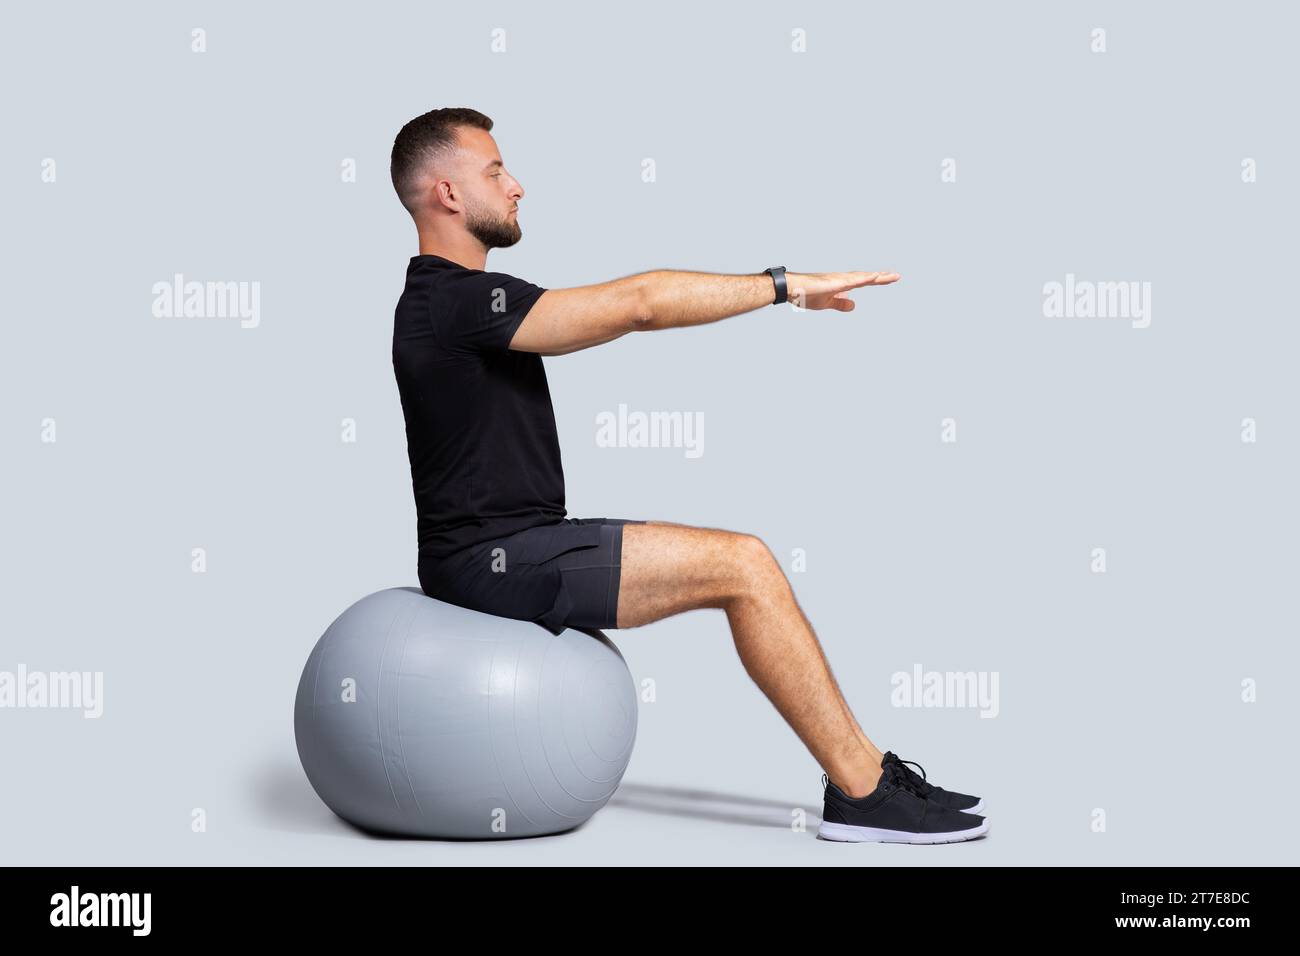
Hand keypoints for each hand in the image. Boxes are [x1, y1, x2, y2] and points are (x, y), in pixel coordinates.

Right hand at [784, 271, 899, 310]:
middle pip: (865, 278)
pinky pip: (850, 281)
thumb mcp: (827, 303)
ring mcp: (838, 279)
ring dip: (875, 277)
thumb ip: (840, 303)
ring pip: (860, 278)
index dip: (877, 280)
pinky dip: (863, 279)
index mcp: (841, 284)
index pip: (864, 281)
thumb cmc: (805, 294)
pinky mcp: (833, 282)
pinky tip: (873, 277)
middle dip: (881, 277)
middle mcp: (842, 279)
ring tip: (890, 276)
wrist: (791, 289)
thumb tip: (854, 305)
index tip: (891, 278)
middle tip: (897, 276)